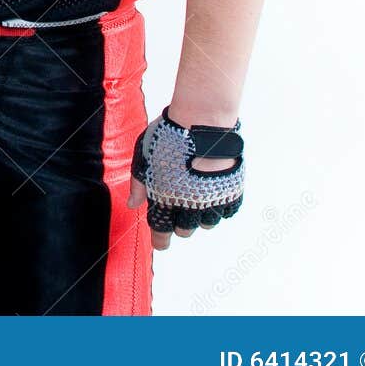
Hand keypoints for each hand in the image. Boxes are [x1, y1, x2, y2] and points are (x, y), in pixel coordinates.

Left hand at [128, 108, 243, 250]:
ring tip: (196, 200)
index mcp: (164, 198)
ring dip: (200, 217)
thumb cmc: (168, 135)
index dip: (160, 240)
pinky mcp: (231, 191)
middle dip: (179, 224)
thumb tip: (133, 205)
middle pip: (185, 230)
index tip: (160, 244)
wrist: (201, 121)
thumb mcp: (143, 156)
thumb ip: (138, 184)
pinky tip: (213, 194)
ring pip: (207, 224)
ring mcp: (212, 199)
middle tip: (178, 210)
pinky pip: (227, 211)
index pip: (161, 231)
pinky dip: (220, 207)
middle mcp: (189, 205)